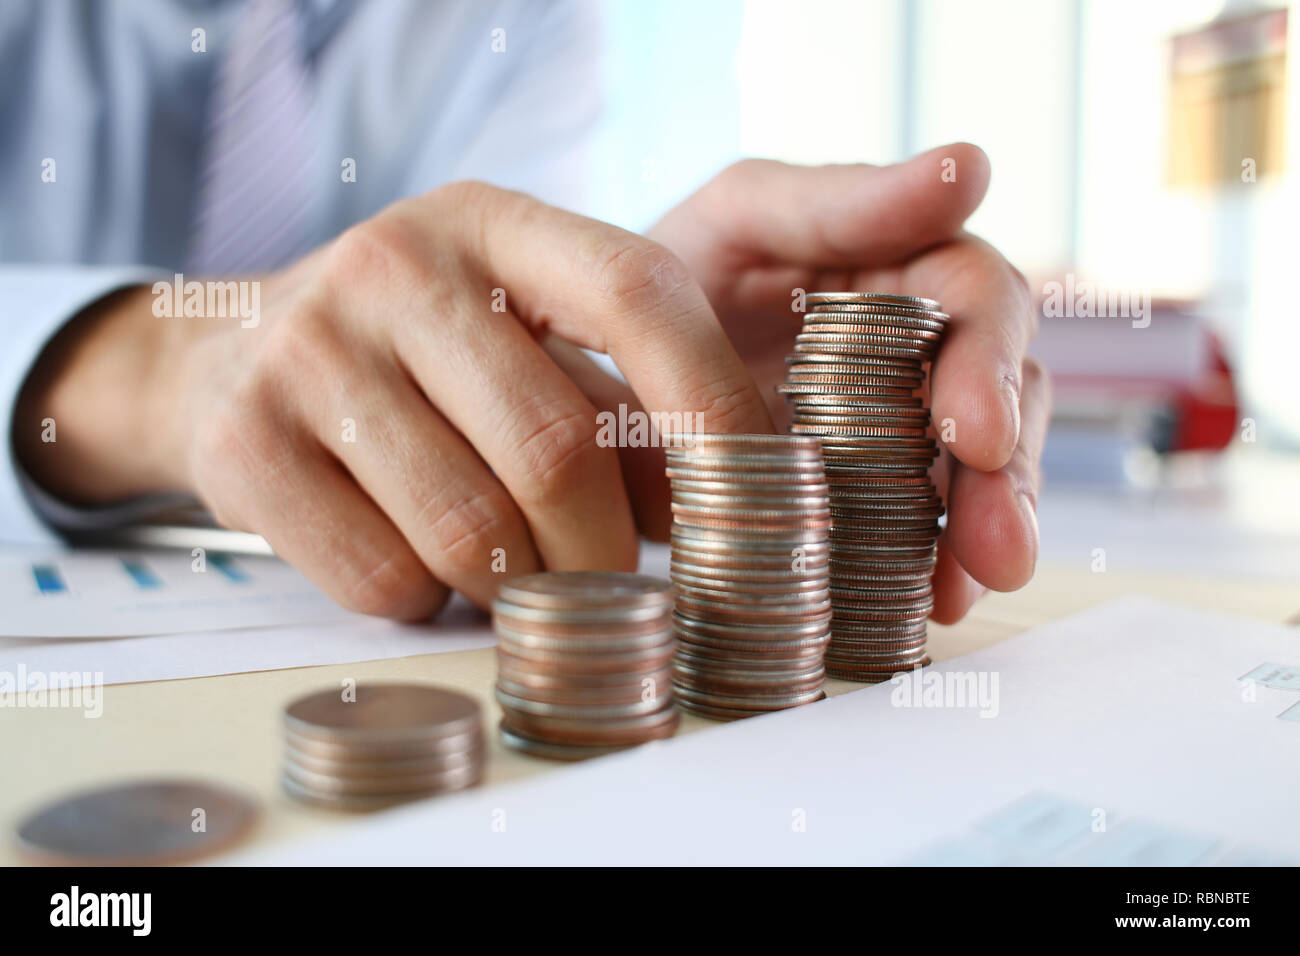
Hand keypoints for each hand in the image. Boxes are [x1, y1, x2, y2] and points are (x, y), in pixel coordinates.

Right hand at [14, 183, 773, 616]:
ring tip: (514, 575)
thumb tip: (740, 508)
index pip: (633, 291)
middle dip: (606, 549)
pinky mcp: (243, 441)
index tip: (760, 488)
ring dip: (515, 586)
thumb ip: (629, 410)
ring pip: (467, 533)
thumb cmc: (418, 357)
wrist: (224, 356)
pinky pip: (381, 578)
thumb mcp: (524, 343)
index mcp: (491, 223)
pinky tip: (420, 569)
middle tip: (615, 583)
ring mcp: (307, 349)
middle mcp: (394, 265)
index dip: (711, 397)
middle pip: (553, 447)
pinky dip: (425, 604)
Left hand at [567, 144, 1049, 623]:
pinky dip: (926, 567)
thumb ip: (845, 200)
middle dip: (1005, 479)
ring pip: (976, 475)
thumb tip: (972, 166)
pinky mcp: (866, 493)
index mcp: (906, 268)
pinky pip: (918, 529)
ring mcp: (897, 428)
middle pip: (1002, 403)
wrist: (601, 357)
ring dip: (980, 535)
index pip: (980, 303)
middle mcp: (921, 349)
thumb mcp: (744, 218)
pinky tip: (924, 605)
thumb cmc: (674, 266)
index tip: (978, 435)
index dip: (990, 365)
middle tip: (997, 549)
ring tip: (959, 594)